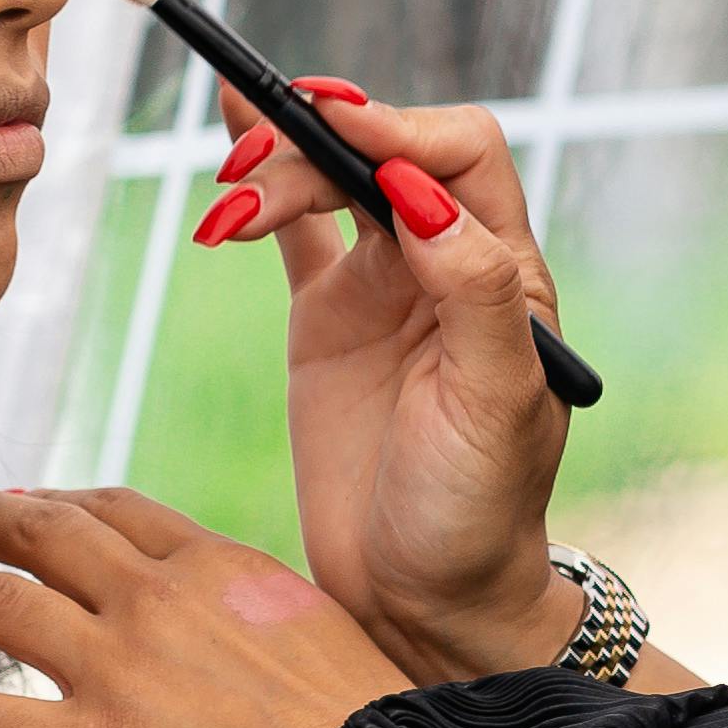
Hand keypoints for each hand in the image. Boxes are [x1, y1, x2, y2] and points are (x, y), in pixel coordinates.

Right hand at [189, 80, 577, 679]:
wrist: (424, 600)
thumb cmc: (479, 511)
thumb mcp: (494, 404)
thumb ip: (471, 290)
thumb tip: (419, 190)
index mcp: (502, 272)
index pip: (459, 155)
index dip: (398, 127)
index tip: (338, 130)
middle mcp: (443, 264)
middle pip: (378, 156)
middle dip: (314, 148)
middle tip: (251, 178)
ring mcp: (383, 289)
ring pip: (329, 184)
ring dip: (276, 172)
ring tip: (226, 205)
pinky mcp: (327, 322)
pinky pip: (295, 233)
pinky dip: (263, 185)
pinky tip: (230, 134)